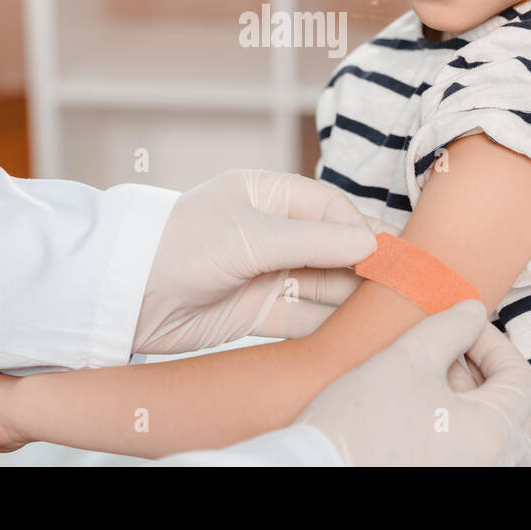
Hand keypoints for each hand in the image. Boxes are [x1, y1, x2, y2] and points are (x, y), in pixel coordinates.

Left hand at [133, 169, 376, 352]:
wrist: (124, 297)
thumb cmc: (180, 246)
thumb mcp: (250, 237)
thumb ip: (313, 242)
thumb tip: (370, 244)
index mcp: (266, 196)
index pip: (330, 208)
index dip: (362, 230)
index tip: (392, 252)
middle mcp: (270, 232)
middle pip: (332, 248)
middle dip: (366, 266)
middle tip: (406, 284)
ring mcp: (264, 272)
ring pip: (322, 285)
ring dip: (352, 298)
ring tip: (390, 310)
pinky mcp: (256, 311)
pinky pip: (303, 317)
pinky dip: (328, 326)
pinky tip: (355, 333)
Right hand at [295, 299, 530, 465]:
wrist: (317, 466)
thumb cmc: (361, 421)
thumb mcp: (408, 357)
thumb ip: (450, 327)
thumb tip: (473, 310)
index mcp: (492, 433)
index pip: (521, 377)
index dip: (493, 341)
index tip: (461, 328)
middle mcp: (489, 462)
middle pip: (510, 407)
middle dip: (483, 370)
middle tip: (448, 350)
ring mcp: (466, 474)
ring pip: (487, 429)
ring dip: (467, 395)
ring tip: (427, 374)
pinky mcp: (442, 478)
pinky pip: (466, 448)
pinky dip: (453, 421)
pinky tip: (418, 404)